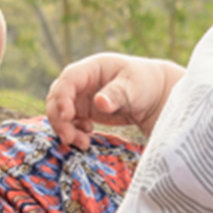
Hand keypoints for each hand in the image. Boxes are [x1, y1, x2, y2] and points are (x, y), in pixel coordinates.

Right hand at [46, 53, 186, 148]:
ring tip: (82, 143)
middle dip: (59, 118)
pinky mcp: (85, 111)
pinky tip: (86, 139)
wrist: (154, 96)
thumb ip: (117, 94)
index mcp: (93, 68)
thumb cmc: (146, 83)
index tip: (67, 116)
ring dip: (65, 129)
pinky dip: (73, 132)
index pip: (68, 79)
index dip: (63, 97)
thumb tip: (100, 102)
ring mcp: (82, 96)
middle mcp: (83, 81)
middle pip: (57, 97)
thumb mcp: (134, 87)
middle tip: (70, 138)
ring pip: (60, 112)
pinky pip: (70, 122)